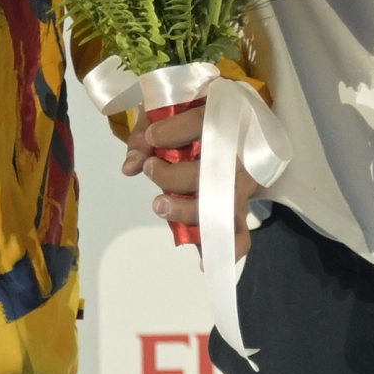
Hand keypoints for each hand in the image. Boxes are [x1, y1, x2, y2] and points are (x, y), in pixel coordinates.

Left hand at [124, 105, 258, 256]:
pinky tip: (203, 260)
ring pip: (226, 203)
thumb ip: (143, 138)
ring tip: (160, 206)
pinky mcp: (240, 204)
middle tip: (151, 168)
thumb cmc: (188, 112)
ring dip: (190, 211)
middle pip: (214, 169)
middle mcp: (240, 150)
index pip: (203, 122)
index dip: (173, 132)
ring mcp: (243, 180)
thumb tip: (130, 167)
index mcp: (223, 114)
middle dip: (174, 176)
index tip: (152, 137)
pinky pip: (240, 232)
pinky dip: (225, 249)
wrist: (223, 117)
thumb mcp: (162, 114)